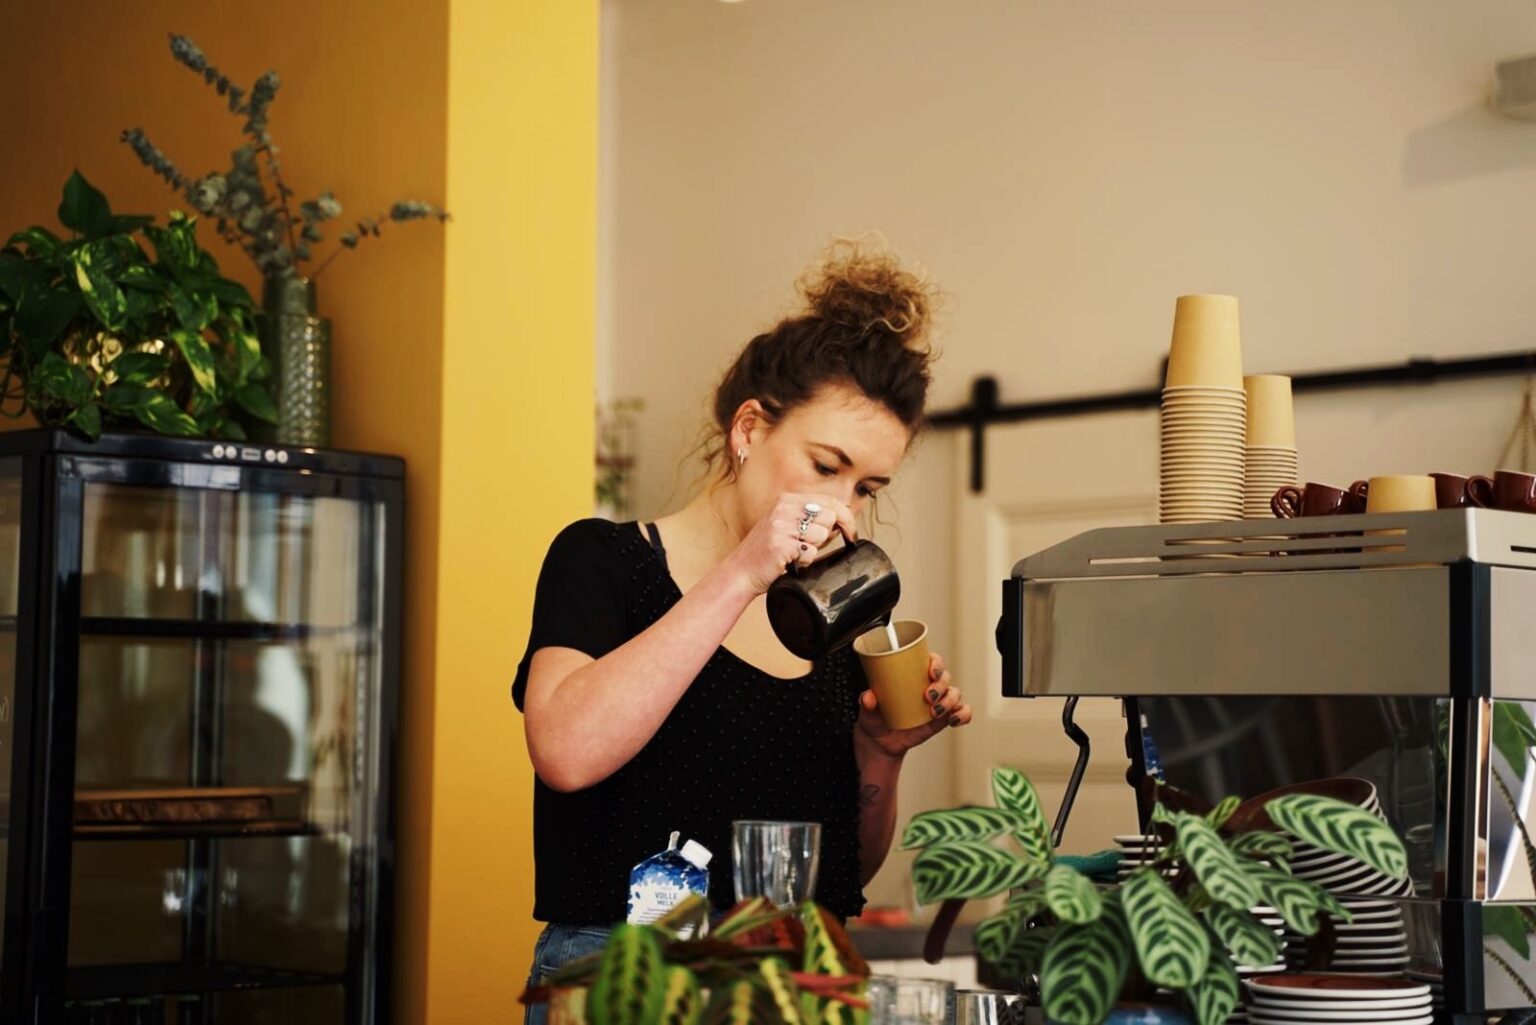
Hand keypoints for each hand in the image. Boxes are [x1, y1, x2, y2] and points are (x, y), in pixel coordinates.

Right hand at [726, 492, 857, 594]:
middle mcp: (783, 508)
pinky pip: (811, 552)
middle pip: (829, 516)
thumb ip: (812, 520)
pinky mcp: (780, 544)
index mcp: (787, 500)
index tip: (851, 531)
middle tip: (810, 546)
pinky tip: (791, 561)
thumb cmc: (767, 552)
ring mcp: (781, 525)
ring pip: (822, 534)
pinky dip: (805, 561)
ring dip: (814, 548)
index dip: (846, 516)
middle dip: (828, 535)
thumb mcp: (787, 526)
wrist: (741, 572)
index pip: (829, 500)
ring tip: (796, 553)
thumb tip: (843, 521)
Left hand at [855, 651, 970, 756]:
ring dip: (950, 701)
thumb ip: (867, 704)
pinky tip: (954, 720)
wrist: (880, 743)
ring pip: (954, 693)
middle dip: (941, 684)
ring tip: (935, 712)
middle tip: (928, 696)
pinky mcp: (943, 719)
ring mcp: (937, 702)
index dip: (936, 663)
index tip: (930, 672)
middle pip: (944, 676)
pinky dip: (963, 714)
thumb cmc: (875, 719)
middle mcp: (927, 686)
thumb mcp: (868, 711)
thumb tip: (869, 697)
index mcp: (911, 675)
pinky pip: (961, 713)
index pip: (930, 660)